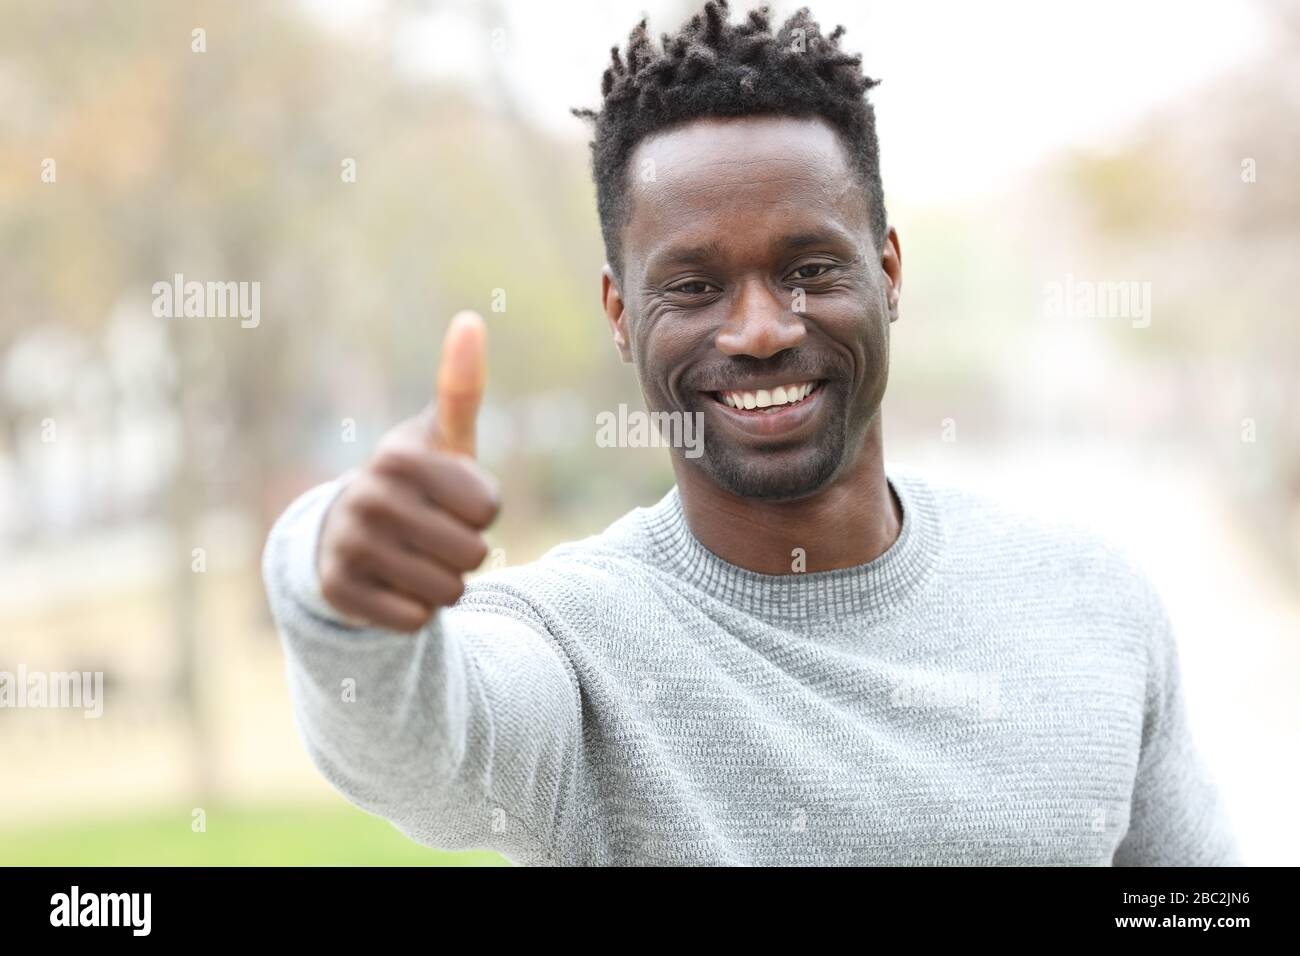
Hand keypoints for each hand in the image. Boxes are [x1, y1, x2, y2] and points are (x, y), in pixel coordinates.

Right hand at [317, 310, 498, 630]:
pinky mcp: (338, 592)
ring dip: (444, 585)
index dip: (481, 513)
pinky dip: (417, 613)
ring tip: (415, 560)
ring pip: (447, 591)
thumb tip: (470, 319)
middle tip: (433, 537)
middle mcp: (365, 496)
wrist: (350, 539)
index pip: (488, 510)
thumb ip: (461, 387)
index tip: (451, 501)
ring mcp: (347, 545)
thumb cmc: (417, 486)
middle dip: (465, 553)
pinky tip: (394, 587)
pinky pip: (416, 620)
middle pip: (472, 553)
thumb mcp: (442, 440)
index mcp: (396, 456)